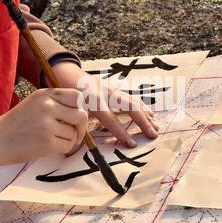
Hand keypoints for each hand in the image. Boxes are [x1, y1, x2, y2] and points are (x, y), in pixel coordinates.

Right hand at [0, 87, 88, 166]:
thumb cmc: (16, 124)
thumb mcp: (34, 104)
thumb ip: (55, 103)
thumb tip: (82, 111)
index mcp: (44, 94)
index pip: (77, 96)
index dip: (81, 108)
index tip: (78, 117)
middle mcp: (47, 106)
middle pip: (81, 115)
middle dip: (81, 127)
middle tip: (76, 134)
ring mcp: (47, 124)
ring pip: (74, 133)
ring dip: (69, 140)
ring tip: (54, 140)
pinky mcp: (47, 142)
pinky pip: (68, 145)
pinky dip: (63, 149)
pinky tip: (51, 147)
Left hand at [46, 61, 160, 157]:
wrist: (66, 74)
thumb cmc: (66, 95)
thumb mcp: (69, 109)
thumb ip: (77, 125)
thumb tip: (77, 148)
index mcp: (92, 99)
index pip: (110, 119)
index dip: (121, 133)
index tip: (132, 145)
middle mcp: (105, 92)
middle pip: (129, 106)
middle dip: (142, 122)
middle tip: (153, 135)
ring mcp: (111, 88)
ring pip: (132, 100)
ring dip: (146, 115)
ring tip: (156, 127)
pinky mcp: (114, 87)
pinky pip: (131, 97)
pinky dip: (141, 107)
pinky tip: (150, 114)